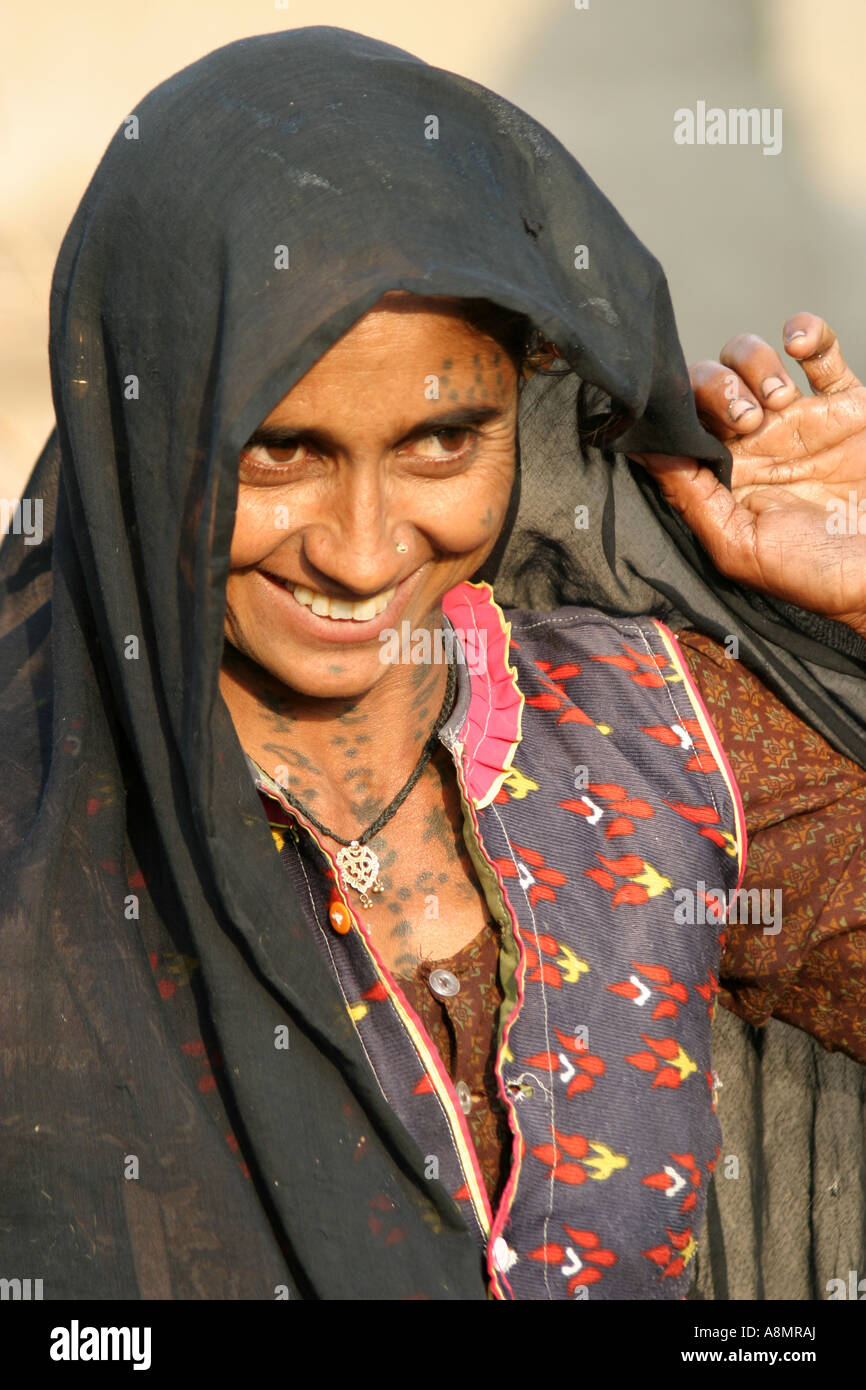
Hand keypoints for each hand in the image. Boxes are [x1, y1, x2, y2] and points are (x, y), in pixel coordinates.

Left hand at [627, 313, 865, 637]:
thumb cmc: (814, 573)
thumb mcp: (738, 546)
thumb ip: (690, 498)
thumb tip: (643, 451)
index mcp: (724, 474)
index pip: (682, 423)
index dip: (681, 411)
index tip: (701, 428)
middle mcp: (755, 441)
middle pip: (711, 381)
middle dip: (718, 387)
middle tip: (745, 419)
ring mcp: (799, 418)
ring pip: (753, 357)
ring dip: (754, 364)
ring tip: (778, 402)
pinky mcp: (846, 402)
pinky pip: (820, 348)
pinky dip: (805, 330)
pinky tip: (797, 346)